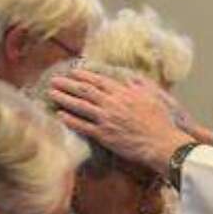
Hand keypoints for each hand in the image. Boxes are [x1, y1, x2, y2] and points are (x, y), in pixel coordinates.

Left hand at [50, 70, 195, 172]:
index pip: (98, 80)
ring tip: (52, 93)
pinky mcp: (104, 135)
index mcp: (123, 92)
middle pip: (84, 91)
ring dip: (64, 99)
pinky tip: (60, 115)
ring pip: (80, 106)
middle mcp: (111, 103)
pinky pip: (83, 126)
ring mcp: (106, 119)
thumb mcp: (152, 96)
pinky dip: (71, 120)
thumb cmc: (160, 120)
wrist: (160, 141)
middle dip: (67, 84)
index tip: (72, 72)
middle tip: (54, 80)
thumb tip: (131, 78)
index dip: (83, 75)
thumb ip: (139, 85)